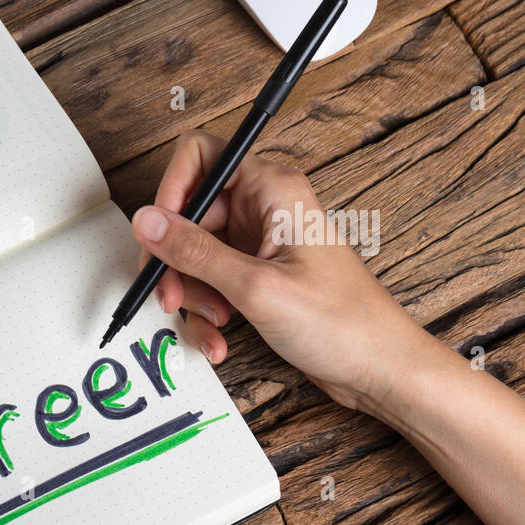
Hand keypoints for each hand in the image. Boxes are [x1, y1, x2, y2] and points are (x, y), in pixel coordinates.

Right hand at [129, 130, 435, 412]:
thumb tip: (146, 221)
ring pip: (194, 254)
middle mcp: (265, 208)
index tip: (159, 234)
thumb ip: (194, 252)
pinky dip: (207, 311)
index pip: (202, 156)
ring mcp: (260, 242)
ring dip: (193, 294)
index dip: (171, 190)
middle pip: (189, 214)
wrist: (378, 368)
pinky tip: (221, 338)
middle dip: (176, 261)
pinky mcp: (257, 273)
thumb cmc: (341, 322)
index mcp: (273, 189)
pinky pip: (211, 283)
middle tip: (173, 295)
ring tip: (214, 323)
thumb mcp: (255, 287)